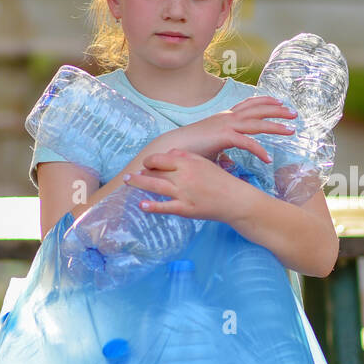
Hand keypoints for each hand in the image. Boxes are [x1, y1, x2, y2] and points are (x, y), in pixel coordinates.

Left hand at [122, 148, 256, 223]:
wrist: (236, 200)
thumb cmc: (220, 181)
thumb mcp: (204, 163)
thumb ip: (185, 158)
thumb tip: (169, 154)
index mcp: (189, 162)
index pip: (161, 158)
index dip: (150, 161)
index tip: (146, 165)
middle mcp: (184, 175)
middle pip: (155, 171)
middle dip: (140, 173)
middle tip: (129, 176)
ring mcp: (184, 192)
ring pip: (155, 186)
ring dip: (139, 183)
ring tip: (127, 182)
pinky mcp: (186, 209)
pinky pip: (165, 206)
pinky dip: (152, 206)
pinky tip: (141, 205)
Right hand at [166, 96, 298, 162]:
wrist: (171, 149)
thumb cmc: (189, 149)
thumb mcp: (211, 147)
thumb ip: (223, 151)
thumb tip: (230, 162)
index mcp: (224, 117)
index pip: (248, 105)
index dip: (265, 102)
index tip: (279, 102)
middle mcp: (227, 118)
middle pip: (257, 110)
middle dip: (277, 111)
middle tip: (294, 114)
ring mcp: (225, 125)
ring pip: (256, 123)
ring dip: (275, 126)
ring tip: (291, 131)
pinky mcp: (223, 137)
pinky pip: (246, 142)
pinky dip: (259, 150)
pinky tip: (268, 158)